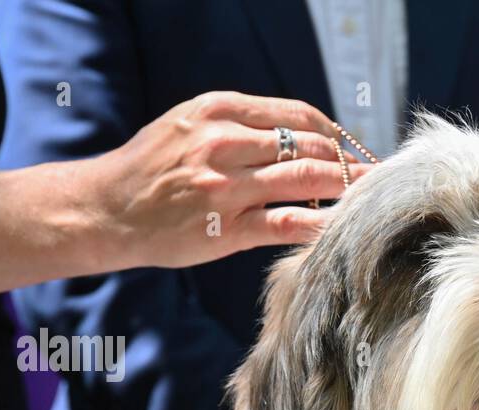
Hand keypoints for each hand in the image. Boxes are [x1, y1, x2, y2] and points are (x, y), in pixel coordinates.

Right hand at [78, 91, 373, 269]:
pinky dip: (320, 226)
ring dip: (344, 191)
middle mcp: (224, 143)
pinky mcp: (225, 228)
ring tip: (365, 202)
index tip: (352, 151)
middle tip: (371, 180)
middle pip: (309, 146)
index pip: (298, 115)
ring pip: (305, 181)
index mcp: (219, 110)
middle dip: (348, 164)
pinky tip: (340, 229)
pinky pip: (287, 224)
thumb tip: (303, 134)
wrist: (106, 208)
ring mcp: (226, 187)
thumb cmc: (154, 168)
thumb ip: (242, 124)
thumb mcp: (191, 125)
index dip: (335, 134)